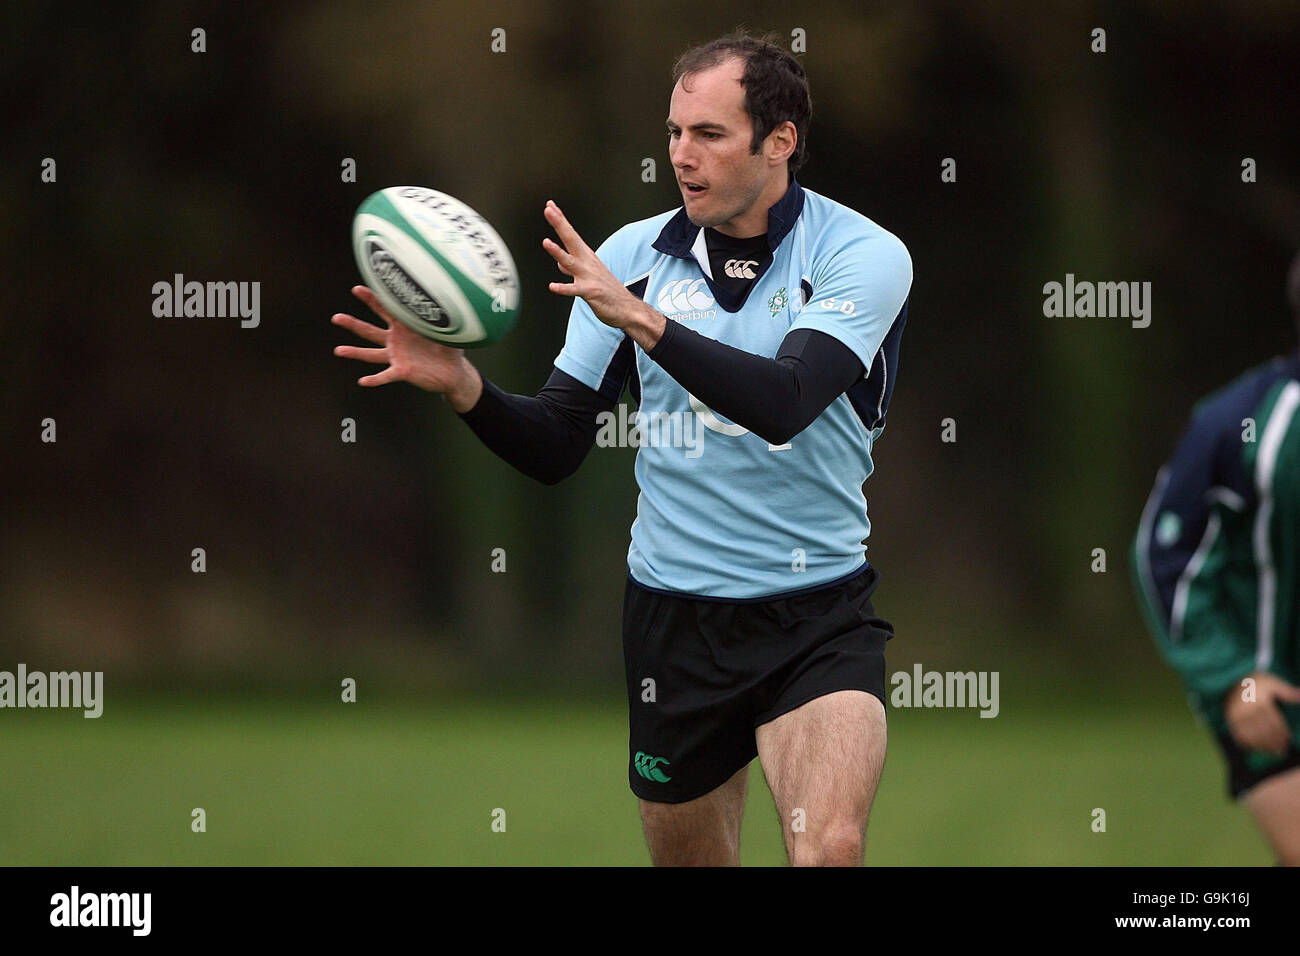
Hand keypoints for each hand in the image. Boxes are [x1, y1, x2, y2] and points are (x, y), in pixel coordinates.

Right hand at [332, 286, 481, 410]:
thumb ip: (443, 317)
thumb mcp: (447, 329)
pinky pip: (386, 375)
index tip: (357, 289)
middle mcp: (396, 341)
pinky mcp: (402, 371)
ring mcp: (396, 356)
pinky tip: (363, 381)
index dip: (372, 299)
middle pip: (370, 331)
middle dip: (353, 324)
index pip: (385, 310)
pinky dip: (375, 379)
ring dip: (355, 352)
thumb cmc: (449, 348)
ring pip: (371, 354)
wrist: (454, 372)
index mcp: (404, 327)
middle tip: (336, 318)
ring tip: (338, 350)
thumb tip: (448, 301)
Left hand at [542, 200, 639, 328]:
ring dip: (558, 252)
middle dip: (560, 224)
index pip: (571, 235)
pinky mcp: (590, 293)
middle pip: (571, 240)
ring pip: (570, 262)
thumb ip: (572, 268)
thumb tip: (559, 263)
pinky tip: (553, 286)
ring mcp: (588, 277)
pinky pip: (575, 290)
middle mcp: (587, 263)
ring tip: (546, 242)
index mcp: (586, 257)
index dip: (561, 220)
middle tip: (549, 210)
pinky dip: (564, 288)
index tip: (550, 206)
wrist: (627, 308)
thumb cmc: (608, 292)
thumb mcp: (588, 275)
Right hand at [1223, 672, 1299, 755]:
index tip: (1288, 741)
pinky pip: (1240, 737)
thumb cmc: (1258, 683)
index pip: (1274, 723)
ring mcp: (1237, 717)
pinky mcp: (1230, 721)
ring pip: (1253, 736)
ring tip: (1273, 752)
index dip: (1282, 734)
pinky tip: (1258, 749)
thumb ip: (1287, 691)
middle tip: (1282, 750)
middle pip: (1264, 732)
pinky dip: (1250, 745)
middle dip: (1275, 743)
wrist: (1232, 681)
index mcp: (1260, 701)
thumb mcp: (1273, 682)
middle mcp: (1247, 710)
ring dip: (1264, 747)